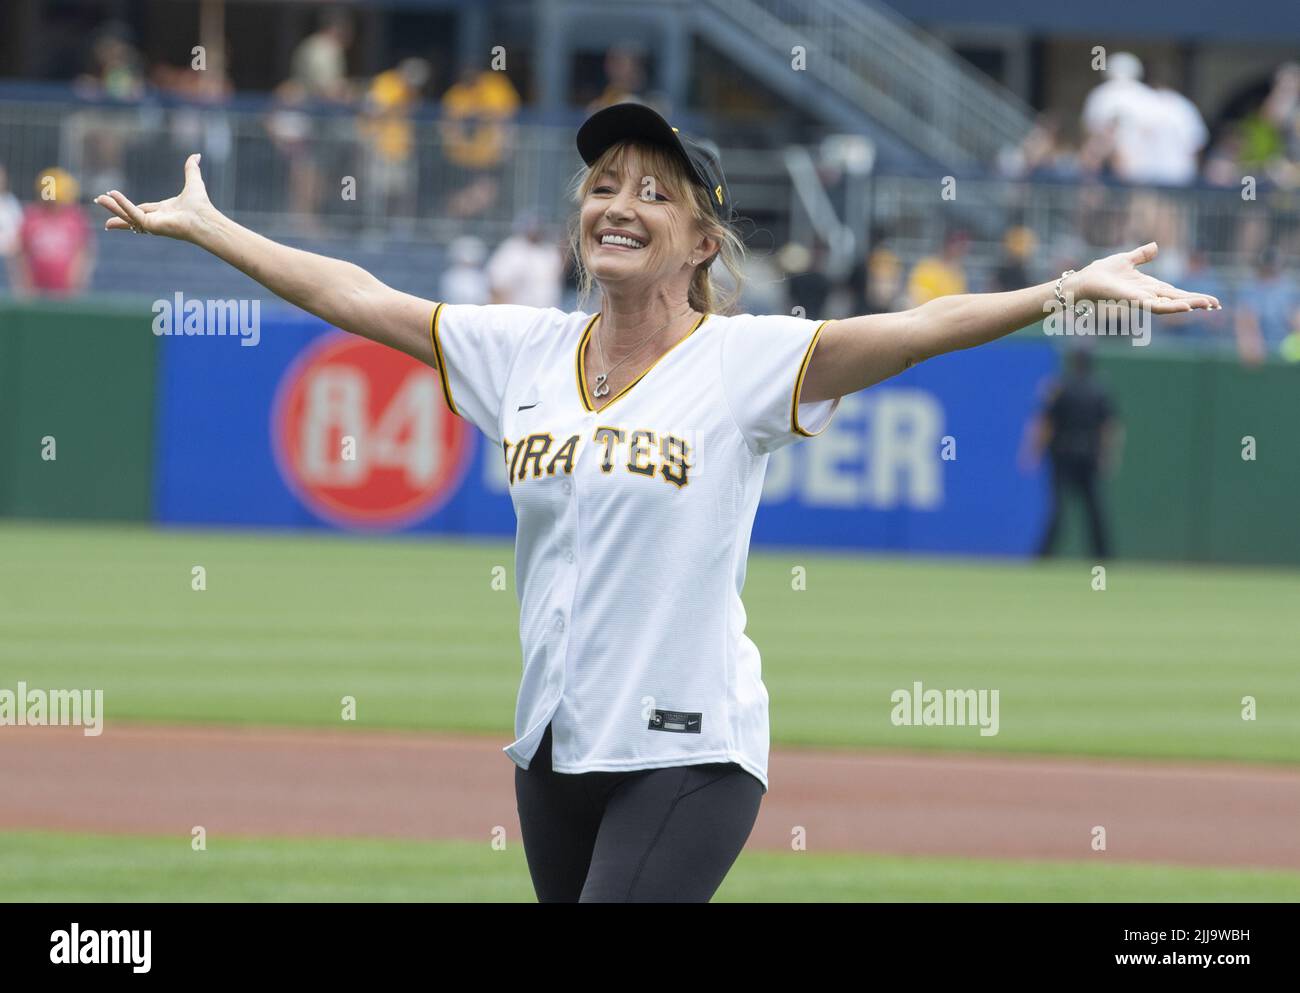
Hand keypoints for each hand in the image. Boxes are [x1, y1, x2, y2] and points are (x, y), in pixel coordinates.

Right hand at [94, 153, 216, 243]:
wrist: (205, 219)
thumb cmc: (201, 205)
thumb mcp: (194, 181)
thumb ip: (191, 169)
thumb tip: (196, 155)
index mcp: (164, 211)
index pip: (142, 209)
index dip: (128, 204)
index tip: (115, 197)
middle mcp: (157, 219)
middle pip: (130, 214)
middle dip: (115, 209)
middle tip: (99, 200)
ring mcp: (152, 224)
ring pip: (127, 214)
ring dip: (113, 207)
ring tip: (98, 199)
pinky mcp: (151, 226)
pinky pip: (133, 213)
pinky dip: (122, 204)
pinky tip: (112, 195)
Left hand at [1066, 243, 1221, 313]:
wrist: (1084, 280)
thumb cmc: (1101, 272)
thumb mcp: (1127, 259)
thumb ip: (1142, 255)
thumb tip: (1156, 246)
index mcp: (1149, 287)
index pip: (1176, 293)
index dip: (1193, 296)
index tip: (1212, 300)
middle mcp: (1148, 296)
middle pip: (1178, 300)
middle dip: (1197, 302)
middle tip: (1217, 306)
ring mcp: (1142, 300)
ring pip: (1171, 305)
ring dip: (1190, 305)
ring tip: (1208, 305)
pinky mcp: (1135, 302)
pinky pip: (1156, 306)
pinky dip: (1171, 307)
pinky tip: (1185, 307)